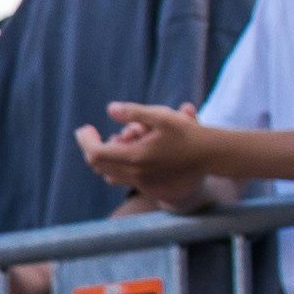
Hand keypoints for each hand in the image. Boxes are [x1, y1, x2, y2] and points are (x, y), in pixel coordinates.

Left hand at [82, 102, 203, 204]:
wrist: (208, 155)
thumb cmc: (186, 132)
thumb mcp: (161, 116)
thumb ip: (133, 112)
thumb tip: (110, 109)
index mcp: (135, 157)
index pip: (95, 153)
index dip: (85, 140)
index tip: (85, 127)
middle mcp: (135, 173)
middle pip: (97, 164)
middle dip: (89, 147)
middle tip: (89, 132)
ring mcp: (141, 180)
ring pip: (106, 173)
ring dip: (101, 157)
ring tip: (108, 140)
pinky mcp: (147, 183)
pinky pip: (119, 178)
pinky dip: (113, 165)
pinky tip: (121, 149)